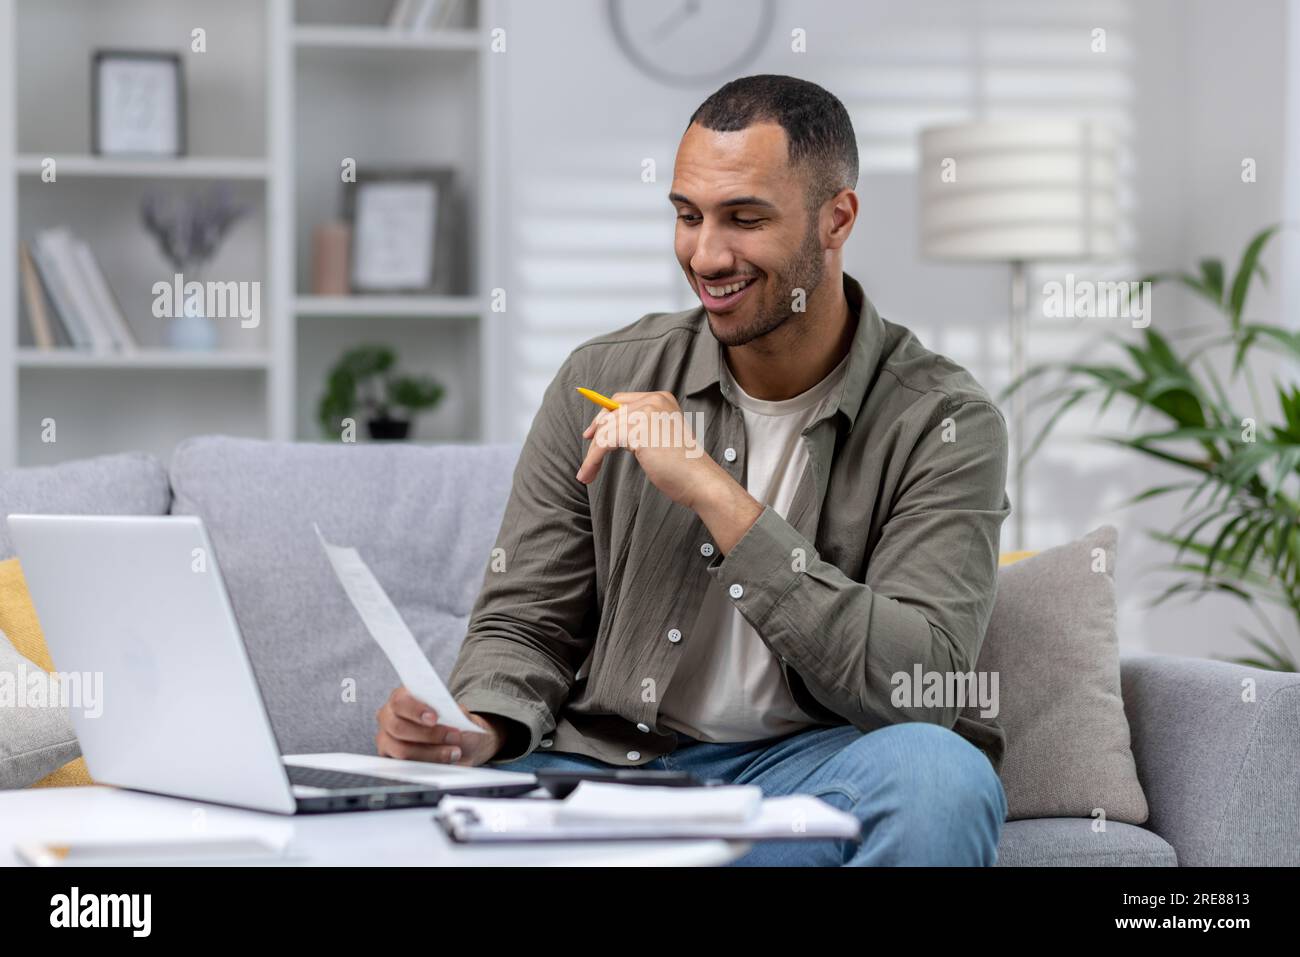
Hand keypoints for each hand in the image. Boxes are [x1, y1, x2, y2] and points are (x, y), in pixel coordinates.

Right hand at [375, 686, 503, 766]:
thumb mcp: (459, 713)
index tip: (434, 718)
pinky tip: (443, 763)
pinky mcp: (392, 760)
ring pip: (402, 750)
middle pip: (398, 727)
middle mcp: (389, 717)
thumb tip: (453, 715)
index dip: (416, 711)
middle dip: (429, 735)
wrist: (461, 742)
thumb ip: (454, 711)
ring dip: (432, 753)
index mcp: (402, 697)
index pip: (400, 702)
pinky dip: (427, 765)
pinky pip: (404, 767)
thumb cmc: (454, 722)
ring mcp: (387, 740)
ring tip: (454, 752)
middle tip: (454, 737)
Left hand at [576, 391, 727, 508]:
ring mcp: (646, 413)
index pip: (621, 401)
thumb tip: (611, 430)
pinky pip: (604, 442)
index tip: (591, 433)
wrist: (699, 480)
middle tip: (588, 454)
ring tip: (587, 474)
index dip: (604, 416)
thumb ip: (642, 427)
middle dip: (596, 433)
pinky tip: (589, 472)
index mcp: (661, 398)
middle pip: (611, 412)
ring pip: (605, 429)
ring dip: (592, 453)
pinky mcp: (638, 430)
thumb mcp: (662, 437)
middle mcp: (653, 400)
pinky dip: (593, 459)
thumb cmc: (683, 466)